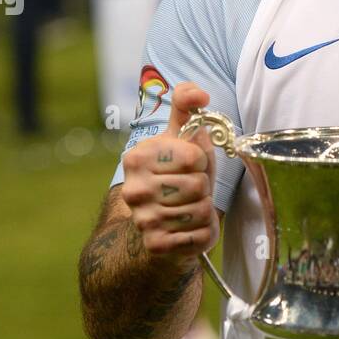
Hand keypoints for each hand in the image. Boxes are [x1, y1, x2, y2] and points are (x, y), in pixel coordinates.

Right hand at [120, 82, 219, 258]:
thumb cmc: (177, 174)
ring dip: (204, 210)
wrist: (160, 223)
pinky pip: (199, 236)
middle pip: (199, 185)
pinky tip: (189, 228)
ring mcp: (142, 219)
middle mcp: (134, 188)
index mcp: (138, 157)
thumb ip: (187, 106)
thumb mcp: (181, 137)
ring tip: (190, 207)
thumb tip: (200, 94)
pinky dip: (203, 232)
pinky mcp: (156, 244)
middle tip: (191, 190)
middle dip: (204, 187)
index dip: (201, 161)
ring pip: (202, 211)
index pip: (195, 156)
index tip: (190, 165)